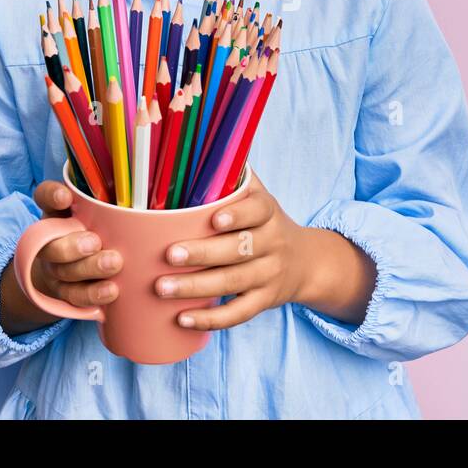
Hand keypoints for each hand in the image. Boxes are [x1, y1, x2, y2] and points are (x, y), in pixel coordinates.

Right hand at [0, 179, 122, 332]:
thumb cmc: (89, 232)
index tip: (65, 198)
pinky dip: (93, 294)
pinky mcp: (65, 293)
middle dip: (72, 246)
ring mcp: (56, 270)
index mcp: (55, 214)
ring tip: (115, 263)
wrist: (69, 270)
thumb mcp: (94, 214)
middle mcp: (50, 242)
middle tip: (95, 241)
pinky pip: (75, 296)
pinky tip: (112, 290)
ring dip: (89, 269)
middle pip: (52, 245)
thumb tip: (125, 185)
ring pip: (66, 273)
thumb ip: (103, 201)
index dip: (51, 196)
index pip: (45, 197)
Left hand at [155, 169, 313, 330]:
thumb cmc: (263, 223)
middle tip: (169, 255)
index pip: (258, 211)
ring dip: (196, 287)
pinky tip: (183, 319)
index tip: (214, 219)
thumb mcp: (258, 196)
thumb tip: (195, 147)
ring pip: (233, 282)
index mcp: (267, 213)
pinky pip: (239, 313)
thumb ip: (233, 177)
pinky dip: (211, 319)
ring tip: (162, 288)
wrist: (305, 262)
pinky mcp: (264, 301)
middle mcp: (272, 243)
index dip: (237, 215)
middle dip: (202, 254)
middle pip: (238, 250)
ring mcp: (269, 275)